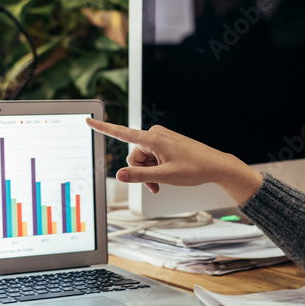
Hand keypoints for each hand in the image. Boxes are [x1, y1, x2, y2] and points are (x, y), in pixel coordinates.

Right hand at [86, 119, 263, 204]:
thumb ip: (139, 176)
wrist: (215, 166)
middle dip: (141, 172)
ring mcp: (160, 139)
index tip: (89, 120)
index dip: (103, 128)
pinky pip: (152, 157)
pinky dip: (155, 168)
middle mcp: (154, 135)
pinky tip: (166, 175)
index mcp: (153, 139)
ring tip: (163, 181)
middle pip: (134, 156)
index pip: (121, 133)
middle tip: (156, 184)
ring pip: (143, 159)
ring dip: (149, 172)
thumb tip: (119, 175)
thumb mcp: (164, 176)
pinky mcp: (165, 143)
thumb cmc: (195, 169)